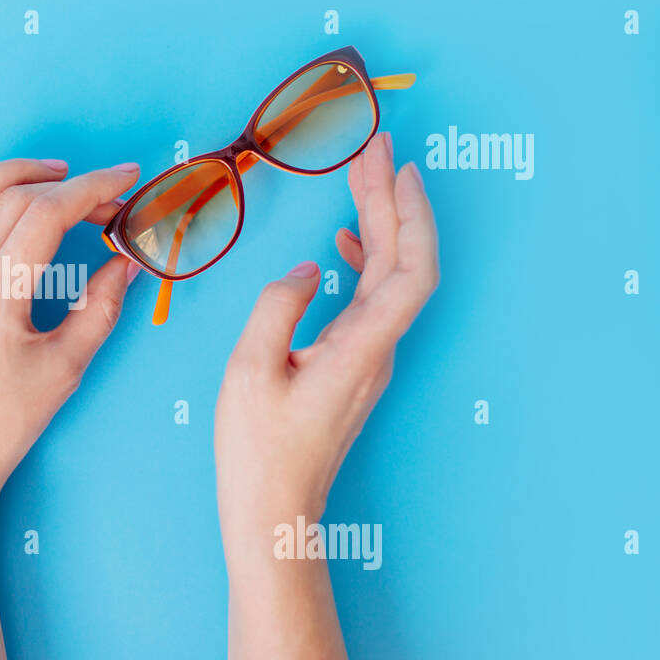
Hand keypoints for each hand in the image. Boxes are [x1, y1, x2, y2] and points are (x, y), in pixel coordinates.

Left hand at [0, 157, 141, 515]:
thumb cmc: (4, 423)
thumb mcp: (66, 367)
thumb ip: (102, 307)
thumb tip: (129, 261)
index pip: (47, 213)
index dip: (94, 189)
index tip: (128, 179)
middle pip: (13, 198)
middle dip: (69, 187)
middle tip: (109, 202)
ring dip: (9, 176)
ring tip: (53, 177)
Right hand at [215, 131, 438, 551]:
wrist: (274, 512)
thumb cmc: (259, 451)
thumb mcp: (249, 371)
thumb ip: (277, 308)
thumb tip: (306, 270)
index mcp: (359, 347)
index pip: (409, 269)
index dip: (410, 214)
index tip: (396, 166)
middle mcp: (376, 350)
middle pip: (402, 262)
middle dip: (391, 200)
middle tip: (375, 147)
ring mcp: (369, 360)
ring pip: (389, 278)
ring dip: (379, 225)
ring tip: (360, 179)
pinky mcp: (353, 367)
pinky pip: (373, 300)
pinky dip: (364, 261)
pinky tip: (346, 244)